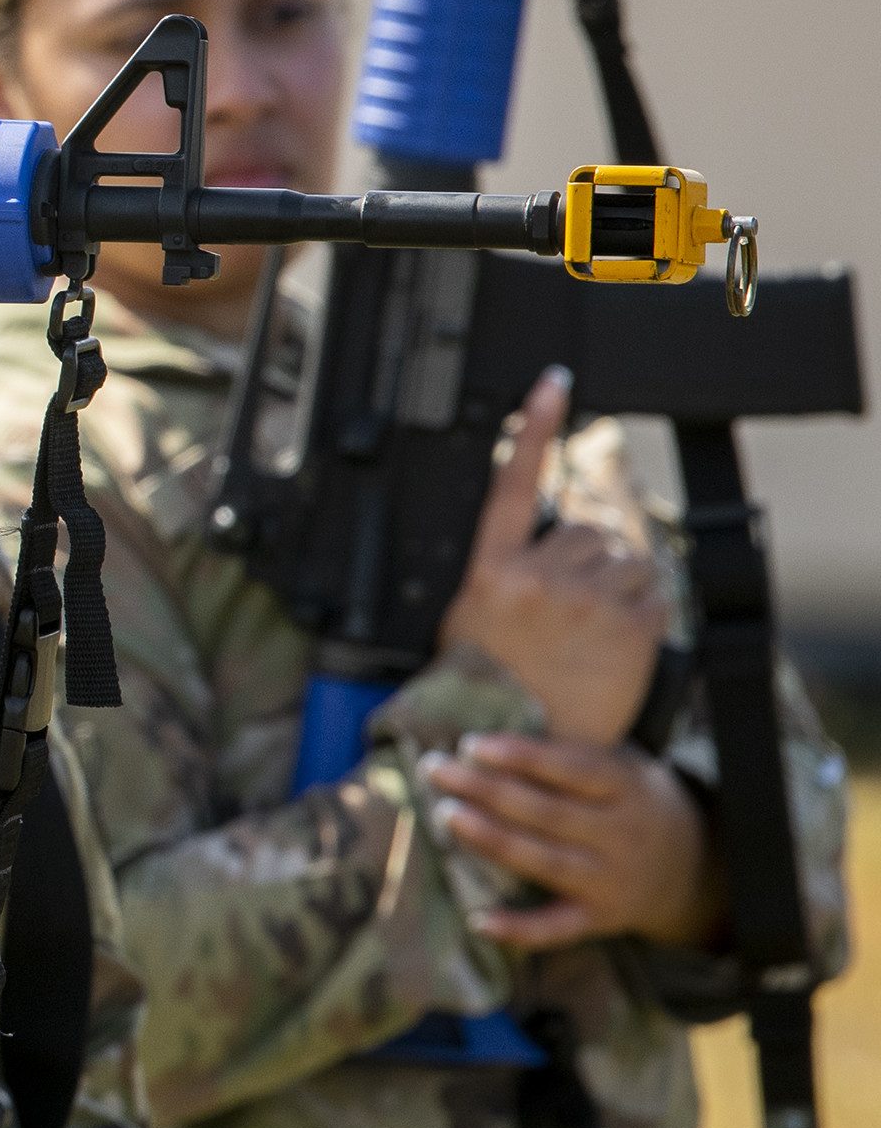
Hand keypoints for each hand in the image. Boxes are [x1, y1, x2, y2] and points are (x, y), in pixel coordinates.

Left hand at [423, 733, 723, 949]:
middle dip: (487, 790)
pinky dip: (518, 928)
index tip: (472, 744)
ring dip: (490, 839)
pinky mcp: (598, 919)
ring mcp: (610, 881)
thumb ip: (572, 754)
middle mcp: (621, 835)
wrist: (690, 867)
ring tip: (446, 813)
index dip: (522, 756)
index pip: (572, 769)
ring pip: (543, 861)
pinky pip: (555, 928)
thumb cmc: (629, 801)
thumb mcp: (622, 767)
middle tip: (436, 769)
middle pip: (546, 812)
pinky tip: (478, 921)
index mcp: (628, 788)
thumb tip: (495, 737)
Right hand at [436, 367, 666, 742]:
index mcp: (492, 571)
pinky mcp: (630, 627)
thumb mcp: (472, 618)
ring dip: (622, 587)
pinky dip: (644, 616)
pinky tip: (618, 644)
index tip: (554, 384)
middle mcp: (538, 578)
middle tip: (577, 607)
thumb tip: (547, 544)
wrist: (516, 743)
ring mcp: (586, 601)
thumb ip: (506, 571)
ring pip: (627, 560)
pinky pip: (655, 596)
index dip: (535, 427)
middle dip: (592, 560)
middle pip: (589, 530)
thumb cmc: (487, 687)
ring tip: (596, 631)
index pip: (514, 483)